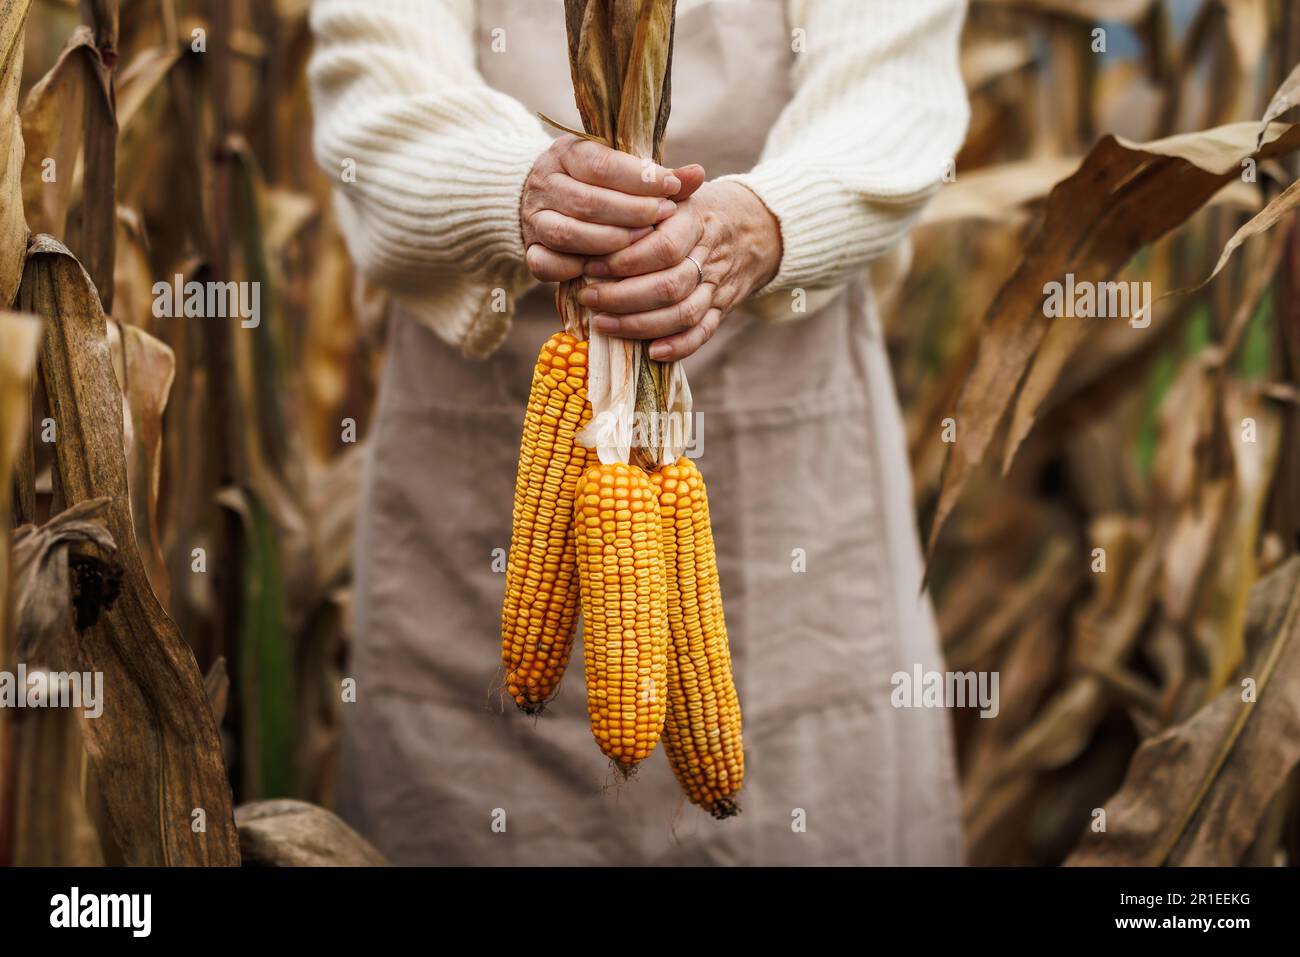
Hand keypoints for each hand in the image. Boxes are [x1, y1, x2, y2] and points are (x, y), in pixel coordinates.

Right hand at [520, 134, 704, 282]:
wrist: (545, 199)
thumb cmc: (596, 183)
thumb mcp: (621, 170)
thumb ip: (657, 176)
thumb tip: (698, 174)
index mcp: (567, 153)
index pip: (601, 164)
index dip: (640, 179)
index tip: (672, 189)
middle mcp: (545, 183)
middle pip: (588, 202)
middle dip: (632, 213)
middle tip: (663, 217)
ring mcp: (534, 218)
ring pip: (567, 234)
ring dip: (610, 242)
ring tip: (642, 242)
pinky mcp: (529, 249)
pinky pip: (546, 265)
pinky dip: (574, 269)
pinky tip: (603, 268)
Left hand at [577, 180, 781, 359]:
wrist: (754, 228)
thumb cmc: (696, 210)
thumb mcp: (676, 192)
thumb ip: (647, 191)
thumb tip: (615, 183)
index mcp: (696, 221)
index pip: (664, 248)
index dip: (625, 262)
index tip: (591, 266)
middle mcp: (710, 256)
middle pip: (670, 286)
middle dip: (623, 297)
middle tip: (589, 297)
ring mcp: (719, 286)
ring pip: (684, 314)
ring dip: (640, 325)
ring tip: (603, 323)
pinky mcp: (723, 309)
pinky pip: (703, 333)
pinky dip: (679, 346)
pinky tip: (651, 351)